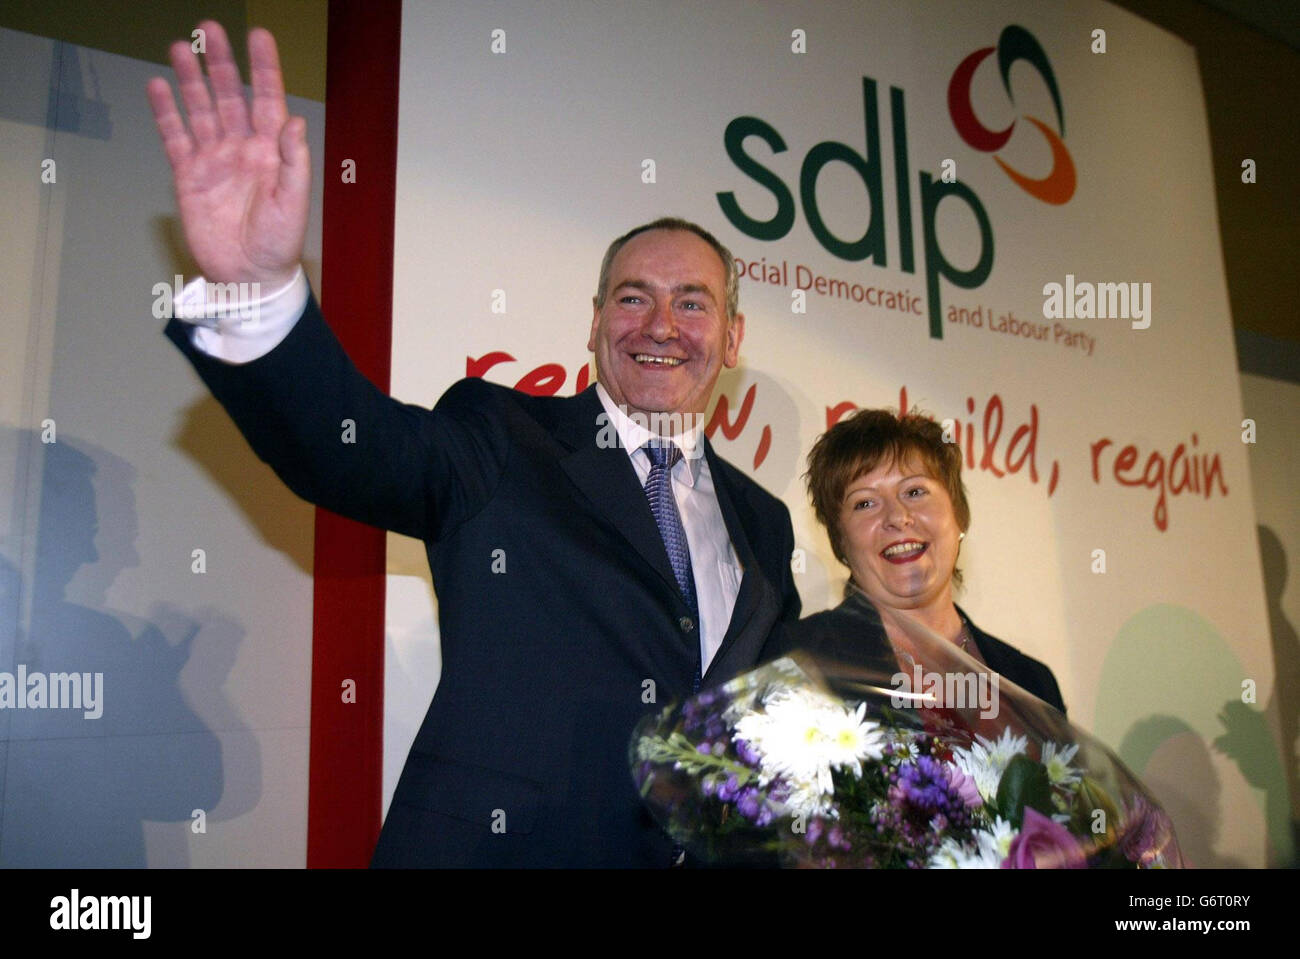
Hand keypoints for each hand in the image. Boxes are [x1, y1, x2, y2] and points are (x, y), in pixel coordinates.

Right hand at [147, 21, 308, 287]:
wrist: (248, 277)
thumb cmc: (278, 245)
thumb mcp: (294, 204)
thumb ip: (294, 162)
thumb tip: (294, 122)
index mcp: (272, 152)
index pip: (268, 100)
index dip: (264, 68)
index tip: (258, 36)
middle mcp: (242, 148)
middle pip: (229, 96)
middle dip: (221, 62)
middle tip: (210, 28)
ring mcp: (214, 160)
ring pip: (200, 110)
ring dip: (191, 79)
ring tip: (180, 47)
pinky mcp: (189, 176)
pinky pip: (175, 137)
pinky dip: (166, 113)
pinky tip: (158, 86)